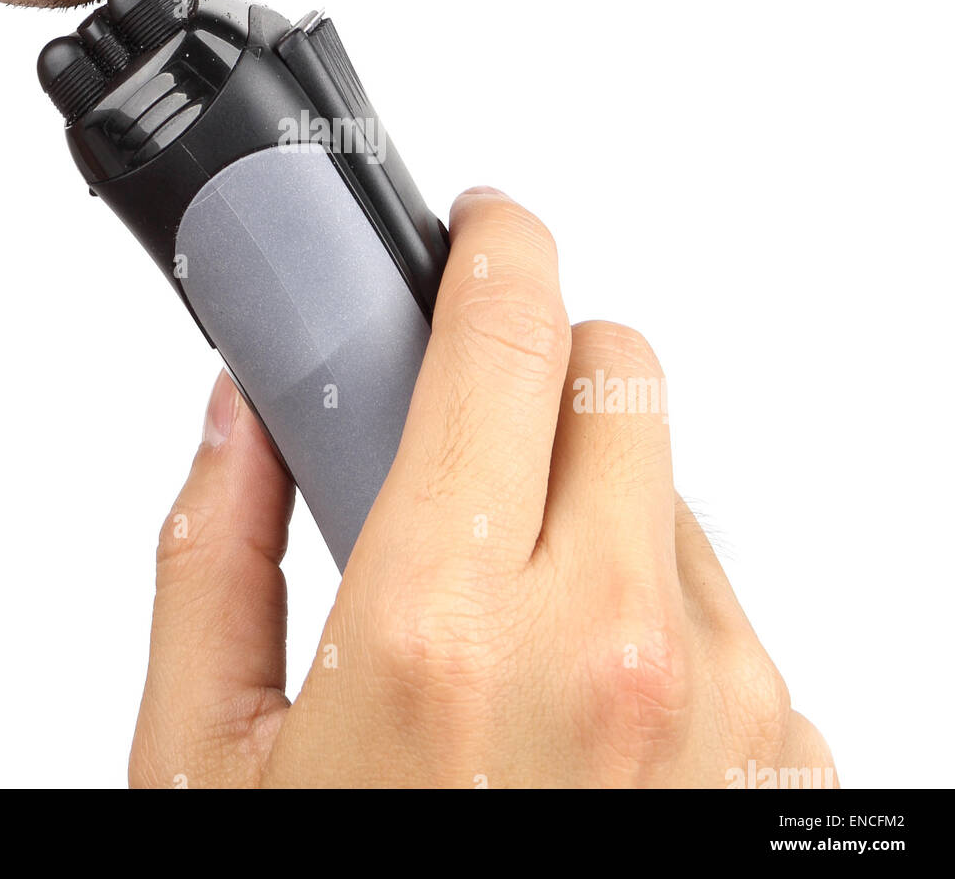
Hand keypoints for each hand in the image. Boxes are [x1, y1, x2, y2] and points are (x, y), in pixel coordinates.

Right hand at [129, 188, 835, 787]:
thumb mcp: (205, 760)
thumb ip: (215, 550)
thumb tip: (243, 415)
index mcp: (443, 630)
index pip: (508, 333)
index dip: (495, 246)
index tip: (481, 226)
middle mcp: (610, 654)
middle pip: (620, 374)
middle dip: (542, 365)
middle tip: (468, 424)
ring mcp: (721, 711)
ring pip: (672, 493)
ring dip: (590, 501)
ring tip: (506, 615)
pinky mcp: (783, 763)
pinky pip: (723, 607)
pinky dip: (649, 607)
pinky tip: (577, 702)